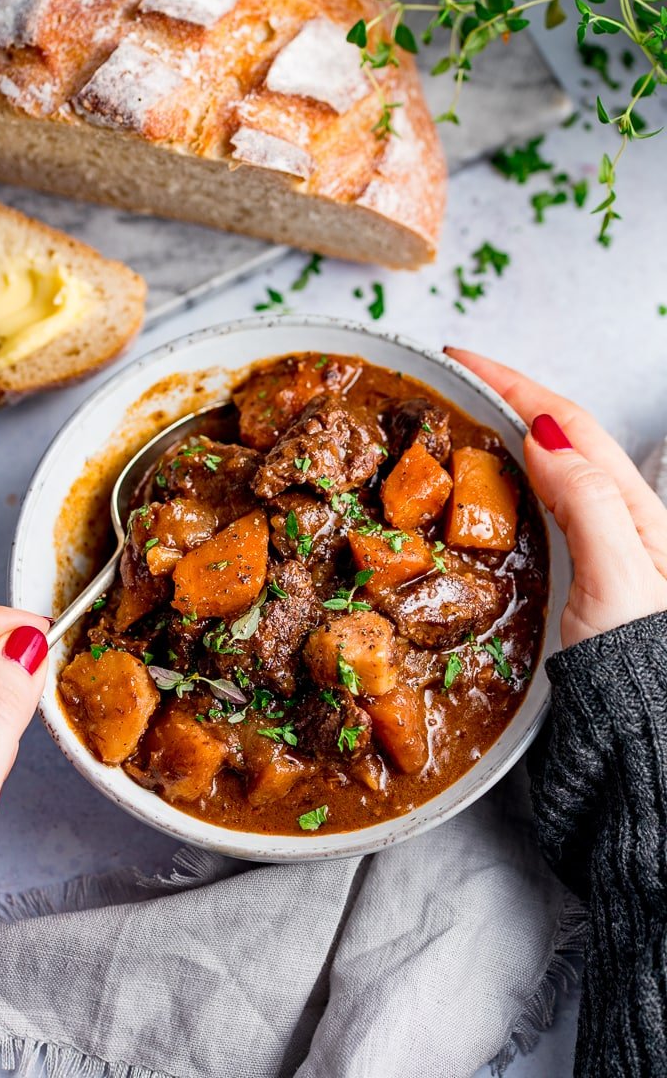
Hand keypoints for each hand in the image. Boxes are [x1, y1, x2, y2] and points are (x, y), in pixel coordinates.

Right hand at [445, 348, 666, 647]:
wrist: (644, 734)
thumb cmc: (639, 669)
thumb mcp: (618, 580)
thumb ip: (587, 504)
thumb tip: (542, 435)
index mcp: (635, 510)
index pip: (568, 425)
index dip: (514, 386)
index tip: (462, 361)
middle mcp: (618, 520)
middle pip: (556, 438)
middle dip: (505, 401)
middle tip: (451, 386)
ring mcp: (596, 546)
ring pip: (545, 471)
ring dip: (502, 439)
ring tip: (458, 426)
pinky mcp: (575, 575)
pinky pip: (537, 509)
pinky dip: (504, 484)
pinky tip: (482, 491)